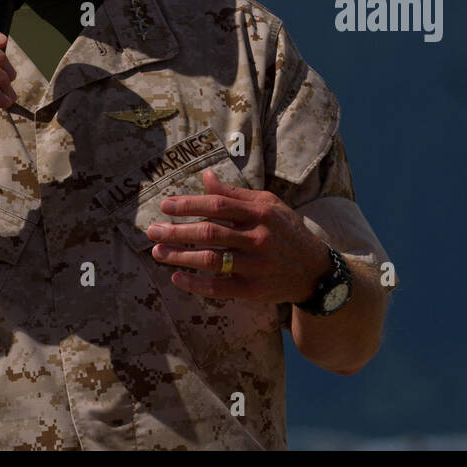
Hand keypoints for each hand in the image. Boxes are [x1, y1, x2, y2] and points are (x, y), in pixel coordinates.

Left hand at [147, 168, 331, 302]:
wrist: (314, 270)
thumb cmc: (286, 231)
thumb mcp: (269, 205)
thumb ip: (236, 194)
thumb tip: (205, 176)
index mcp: (261, 213)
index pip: (219, 205)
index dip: (190, 204)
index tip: (165, 206)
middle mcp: (259, 238)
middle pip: (210, 233)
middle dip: (177, 232)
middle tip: (152, 231)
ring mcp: (256, 266)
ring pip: (211, 260)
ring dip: (180, 256)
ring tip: (157, 253)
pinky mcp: (253, 290)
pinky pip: (219, 288)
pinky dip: (195, 284)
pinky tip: (177, 277)